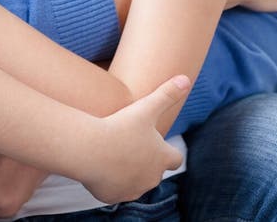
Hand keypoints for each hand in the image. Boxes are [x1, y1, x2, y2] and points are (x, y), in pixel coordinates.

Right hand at [82, 75, 189, 205]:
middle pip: (154, 172)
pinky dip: (110, 180)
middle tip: (132, 145)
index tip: (159, 143)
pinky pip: (114, 189)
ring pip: (134, 182)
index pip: (175, 159)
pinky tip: (101, 164)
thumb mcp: (146, 107)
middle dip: (147, 161)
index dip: (168, 150)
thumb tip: (185, 79)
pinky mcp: (112, 196)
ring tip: (115, 153)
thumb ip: (167, 94)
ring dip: (129, 171)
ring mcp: (132, 189)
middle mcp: (151, 178)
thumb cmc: (120, 127)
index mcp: (161, 158)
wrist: (91, 150)